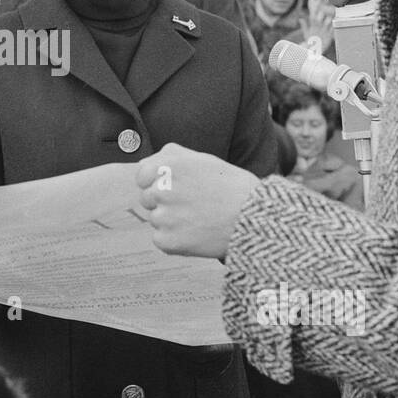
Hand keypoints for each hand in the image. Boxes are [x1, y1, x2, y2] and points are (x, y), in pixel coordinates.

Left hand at [135, 143, 260, 258]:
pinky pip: (161, 239)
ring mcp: (163, 217)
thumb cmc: (233, 188)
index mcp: (168, 165)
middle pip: (148, 199)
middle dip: (165, 202)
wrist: (255, 220)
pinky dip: (176, 240)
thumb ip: (173, 157)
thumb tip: (148, 164)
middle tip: (193, 205)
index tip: (173, 189)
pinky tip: (197, 233)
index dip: (156, 182)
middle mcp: (161, 189)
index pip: (141, 175)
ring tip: (200, 218)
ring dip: (171, 221)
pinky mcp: (167, 241)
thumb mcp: (204, 160)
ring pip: (156, 219)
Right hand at [300, 0, 334, 53]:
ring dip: (333, 14)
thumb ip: (304, 25)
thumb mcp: (306, 32)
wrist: (313, 51)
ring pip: (330, 18)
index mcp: (312, 23)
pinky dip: (337, 22)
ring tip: (337, 8)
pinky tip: (340, 18)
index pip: (314, 10)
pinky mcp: (331, 34)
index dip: (317, 3)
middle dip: (326, 6)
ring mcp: (325, 29)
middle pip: (323, 12)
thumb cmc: (310, 41)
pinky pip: (335, 26)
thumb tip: (301, 19)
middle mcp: (318, 25)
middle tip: (331, 0)